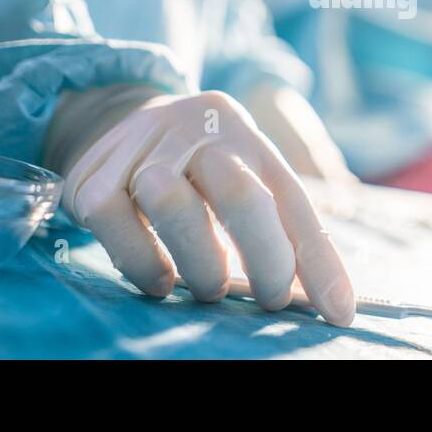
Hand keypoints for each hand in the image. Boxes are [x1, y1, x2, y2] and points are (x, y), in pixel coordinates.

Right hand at [60, 91, 354, 325]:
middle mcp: (196, 129)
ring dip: (202, 263)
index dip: (319, 261)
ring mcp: (141, 149)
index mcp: (243, 132)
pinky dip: (145, 265)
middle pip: (239, 194)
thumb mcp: (238, 171)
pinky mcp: (93, 176)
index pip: (291, 198)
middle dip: (266, 259)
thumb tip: (317, 297)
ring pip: (174, 205)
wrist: (110, 118)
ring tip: (208, 289)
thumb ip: (273, 220)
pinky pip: (120, 226)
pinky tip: (160, 280)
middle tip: (272, 300)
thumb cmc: (192, 165)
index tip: (338, 313)